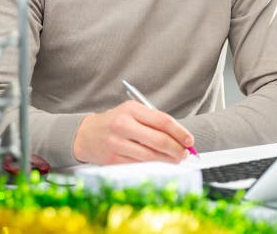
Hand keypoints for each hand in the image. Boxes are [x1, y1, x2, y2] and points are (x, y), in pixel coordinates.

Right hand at [72, 100, 194, 164]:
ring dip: (168, 160)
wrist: (87, 134)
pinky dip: (155, 166)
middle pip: (159, 140)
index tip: (189, 140)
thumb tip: (180, 137)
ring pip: (152, 156)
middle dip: (177, 149)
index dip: (180, 132)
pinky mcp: (114, 160)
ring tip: (175, 159)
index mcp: (130, 109)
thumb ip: (154, 121)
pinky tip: (160, 163)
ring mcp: (117, 144)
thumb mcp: (132, 112)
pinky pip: (141, 165)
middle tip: (184, 153)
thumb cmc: (115, 122)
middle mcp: (123, 125)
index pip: (162, 121)